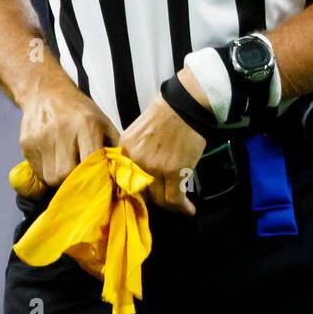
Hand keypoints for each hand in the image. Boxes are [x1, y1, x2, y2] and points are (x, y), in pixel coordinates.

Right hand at [17, 77, 119, 189]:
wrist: (46, 91)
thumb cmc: (79, 111)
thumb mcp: (103, 122)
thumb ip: (114, 147)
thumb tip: (122, 175)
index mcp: (86, 125)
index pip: (90, 161)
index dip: (94, 175)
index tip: (98, 180)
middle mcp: (62, 130)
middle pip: (66, 174)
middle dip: (74, 180)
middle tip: (79, 176)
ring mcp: (41, 137)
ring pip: (50, 177)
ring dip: (59, 179)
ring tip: (66, 167)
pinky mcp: (26, 143)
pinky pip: (37, 171)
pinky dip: (46, 172)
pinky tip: (53, 160)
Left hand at [117, 82, 209, 215]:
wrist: (184, 104)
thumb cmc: (164, 115)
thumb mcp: (138, 132)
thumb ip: (134, 153)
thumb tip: (139, 175)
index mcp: (125, 149)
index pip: (123, 181)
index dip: (135, 192)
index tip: (144, 196)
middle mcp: (136, 160)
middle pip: (140, 192)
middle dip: (152, 199)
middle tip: (163, 200)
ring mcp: (154, 167)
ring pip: (158, 199)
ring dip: (170, 205)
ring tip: (179, 205)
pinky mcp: (173, 171)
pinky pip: (175, 198)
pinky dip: (183, 207)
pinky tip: (189, 209)